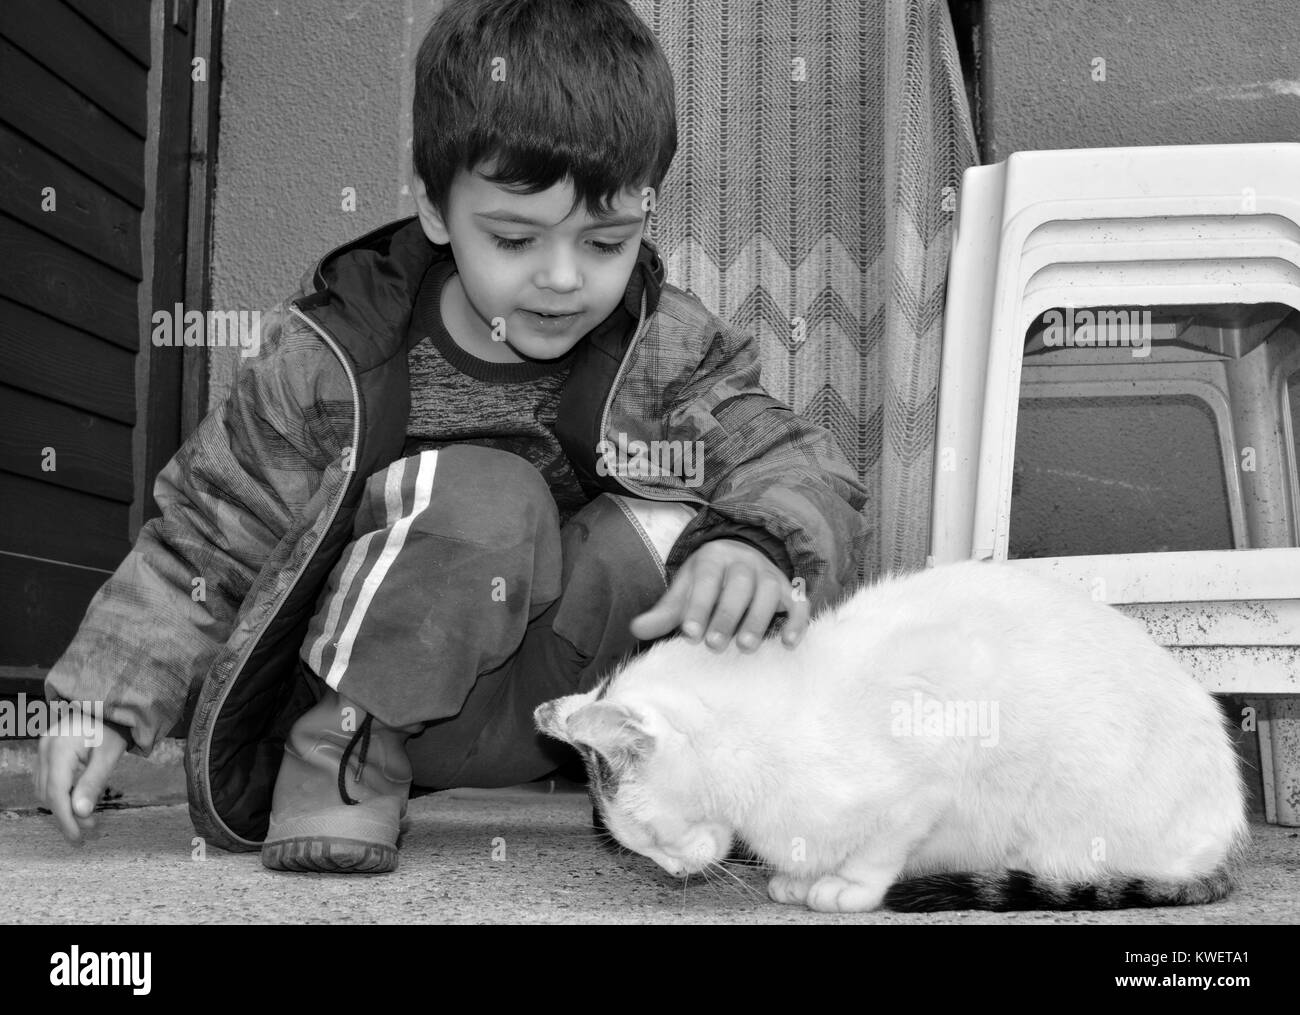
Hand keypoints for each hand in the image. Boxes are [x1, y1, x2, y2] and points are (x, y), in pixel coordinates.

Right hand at [35, 704, 127, 844]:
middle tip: (88, 829)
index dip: (65, 818)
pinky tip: (76, 799)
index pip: (57, 793)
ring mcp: (43, 749)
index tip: (77, 836)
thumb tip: (81, 813)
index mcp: (59, 749)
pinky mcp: (46, 750)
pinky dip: (59, 793)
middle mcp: (45, 749)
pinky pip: (46, 778)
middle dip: (66, 814)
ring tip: (85, 817)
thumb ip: (93, 784)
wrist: (107, 703)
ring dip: (62, 805)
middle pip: (48, 793)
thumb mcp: (108, 756)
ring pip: (44, 788)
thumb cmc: (111, 728)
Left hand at [629, 538, 810, 651]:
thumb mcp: (685, 591)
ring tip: (746, 646)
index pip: (707, 578)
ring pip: (769, 590)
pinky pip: (798, 602)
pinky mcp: (789, 590)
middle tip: (714, 645)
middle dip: (727, 615)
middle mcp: (744, 562)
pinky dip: (796, 621)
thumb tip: (636, 629)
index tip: (690, 633)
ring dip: (758, 618)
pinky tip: (788, 643)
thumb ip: (664, 612)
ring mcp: (769, 575)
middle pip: (740, 583)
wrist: (741, 558)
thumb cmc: (707, 583)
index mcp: (713, 558)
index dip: (699, 605)